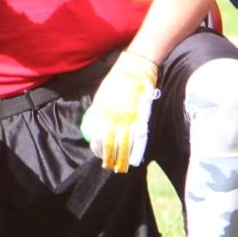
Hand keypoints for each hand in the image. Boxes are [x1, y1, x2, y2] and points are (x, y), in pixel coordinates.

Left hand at [79, 51, 159, 173]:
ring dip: (122, 158)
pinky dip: (137, 151)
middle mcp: (116, 117)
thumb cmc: (116, 80)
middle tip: (108, 166)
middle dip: (109, 157)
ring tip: (120, 167)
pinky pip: (140, 138)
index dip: (98, 147)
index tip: (97, 154)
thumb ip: (98, 110)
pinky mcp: (143, 117)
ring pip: (125, 144)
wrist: (136, 68)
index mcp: (103, 111)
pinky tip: (134, 159)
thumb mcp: (101, 94)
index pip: (98, 135)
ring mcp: (130, 118)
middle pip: (111, 143)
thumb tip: (94, 122)